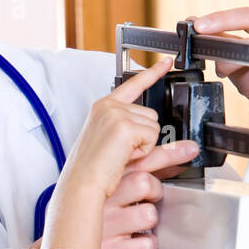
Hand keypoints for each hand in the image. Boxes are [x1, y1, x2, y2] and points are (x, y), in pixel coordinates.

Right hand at [61, 56, 171, 200]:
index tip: (167, 61)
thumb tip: (167, 138)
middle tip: (122, 153)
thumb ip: (132, 134)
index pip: (133, 85)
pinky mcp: (124, 126)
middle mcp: (109, 106)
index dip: (152, 72)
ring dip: (144, 146)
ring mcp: (116, 114)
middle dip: (144, 137)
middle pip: (151, 115)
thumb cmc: (92, 171)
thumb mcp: (112, 146)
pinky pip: (152, 137)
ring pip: (154, 127)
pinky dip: (143, 152)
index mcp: (103, 107)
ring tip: (121, 157)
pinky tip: (124, 158)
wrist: (80, 186)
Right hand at [99, 139, 199, 248]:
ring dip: (151, 220)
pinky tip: (135, 242)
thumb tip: (168, 161)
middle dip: (156, 192)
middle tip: (149, 199)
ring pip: (149, 214)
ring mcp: (106, 226)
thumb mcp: (104, 191)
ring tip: (138, 224)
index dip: (170, 153)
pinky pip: (146, 245)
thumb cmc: (88, 220)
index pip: (140, 160)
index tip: (189, 150)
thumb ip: (132, 174)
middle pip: (146, 183)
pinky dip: (147, 245)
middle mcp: (103, 200)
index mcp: (103, 181)